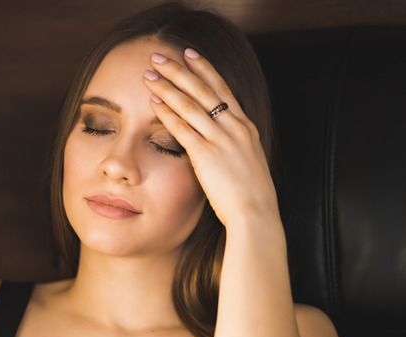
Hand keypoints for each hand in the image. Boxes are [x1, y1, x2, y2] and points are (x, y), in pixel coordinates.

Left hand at [142, 49, 277, 226]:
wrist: (256, 213)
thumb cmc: (251, 195)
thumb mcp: (248, 162)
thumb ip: (234, 147)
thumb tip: (221, 143)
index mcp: (246, 127)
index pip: (223, 89)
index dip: (205, 69)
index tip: (190, 54)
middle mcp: (235, 128)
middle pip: (203, 90)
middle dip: (179, 71)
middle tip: (159, 56)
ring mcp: (221, 140)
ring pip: (190, 105)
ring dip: (167, 87)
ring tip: (149, 75)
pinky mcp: (207, 155)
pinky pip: (182, 128)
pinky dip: (166, 113)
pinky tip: (153, 103)